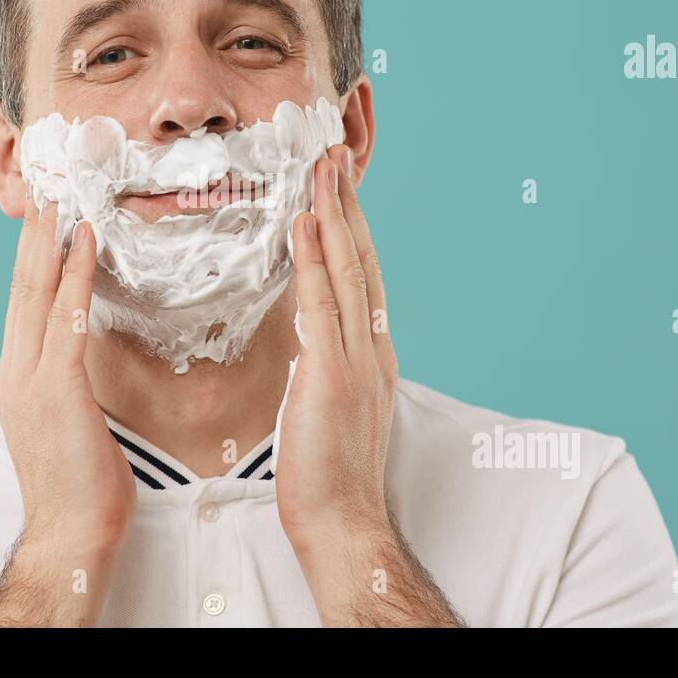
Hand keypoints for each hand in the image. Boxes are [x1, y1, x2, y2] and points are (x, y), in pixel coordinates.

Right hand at [0, 197, 134, 625]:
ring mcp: (28, 379)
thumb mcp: (67, 420)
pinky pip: (66, 319)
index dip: (31, 259)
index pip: (22, 305)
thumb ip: (67, 381)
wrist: (69, 534)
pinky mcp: (55, 388)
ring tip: (61, 200)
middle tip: (45, 189)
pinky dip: (74, 276)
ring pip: (36, 294)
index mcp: (15, 378)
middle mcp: (13, 371)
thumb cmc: (79, 484)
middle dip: (33, 237)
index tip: (42, 221)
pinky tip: (85, 243)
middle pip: (20, 289)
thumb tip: (84, 353)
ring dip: (49, 242)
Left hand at [275, 147, 461, 625]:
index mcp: (370, 354)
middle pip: (362, 260)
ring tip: (325, 166)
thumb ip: (323, 366)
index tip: (337, 188)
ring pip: (349, 270)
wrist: (344, 523)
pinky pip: (323, 303)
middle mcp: (371, 347)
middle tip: (334, 154)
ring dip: (336, 213)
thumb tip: (306, 340)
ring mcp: (356, 358)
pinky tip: (307, 222)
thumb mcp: (330, 406)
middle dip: (348, 204)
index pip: (363, 277)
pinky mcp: (333, 374)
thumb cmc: (329, 474)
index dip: (351, 229)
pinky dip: (318, 258)